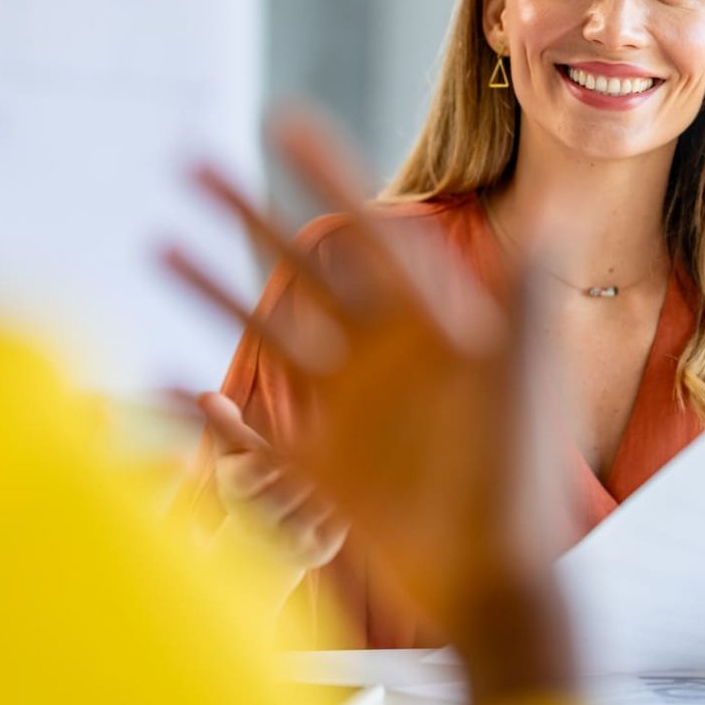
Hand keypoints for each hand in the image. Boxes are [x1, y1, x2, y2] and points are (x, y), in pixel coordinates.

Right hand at [167, 112, 573, 702]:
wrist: (503, 584)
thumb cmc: (522, 479)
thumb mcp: (524, 377)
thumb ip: (524, 300)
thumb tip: (547, 216)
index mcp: (428, 323)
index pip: (366, 231)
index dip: (325, 174)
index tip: (282, 119)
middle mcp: (380, 357)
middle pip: (300, 268)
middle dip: (247, 213)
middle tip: (191, 162)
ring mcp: (346, 412)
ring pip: (264, 333)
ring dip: (211, 287)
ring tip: (158, 241)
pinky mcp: (320, 472)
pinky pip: (248, 431)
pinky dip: (201, 409)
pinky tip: (157, 378)